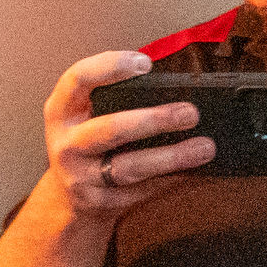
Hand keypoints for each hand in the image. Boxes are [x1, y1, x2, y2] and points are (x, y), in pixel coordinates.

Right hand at [46, 50, 213, 217]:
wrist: (67, 198)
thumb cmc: (88, 143)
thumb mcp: (85, 115)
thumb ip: (114, 97)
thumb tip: (175, 87)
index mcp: (62, 110)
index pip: (79, 79)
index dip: (111, 67)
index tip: (145, 64)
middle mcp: (67, 144)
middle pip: (111, 129)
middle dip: (154, 121)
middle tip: (190, 113)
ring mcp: (82, 177)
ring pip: (130, 168)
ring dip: (171, 157)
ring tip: (204, 147)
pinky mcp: (101, 203)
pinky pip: (143, 191)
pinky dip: (172, 180)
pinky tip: (194, 170)